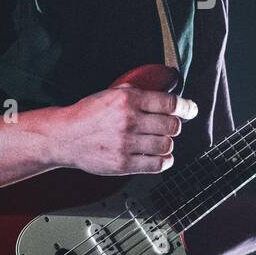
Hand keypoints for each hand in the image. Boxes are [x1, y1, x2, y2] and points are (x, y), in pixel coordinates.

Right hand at [52, 85, 198, 175]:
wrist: (65, 137)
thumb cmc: (87, 114)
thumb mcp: (111, 93)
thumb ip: (136, 92)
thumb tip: (163, 90)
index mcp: (127, 99)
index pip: (170, 103)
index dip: (186, 107)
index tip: (190, 110)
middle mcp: (129, 120)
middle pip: (172, 126)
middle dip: (174, 126)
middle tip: (170, 126)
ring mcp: (126, 144)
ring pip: (167, 145)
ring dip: (168, 143)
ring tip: (161, 140)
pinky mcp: (123, 164)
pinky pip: (157, 164)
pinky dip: (165, 160)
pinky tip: (161, 156)